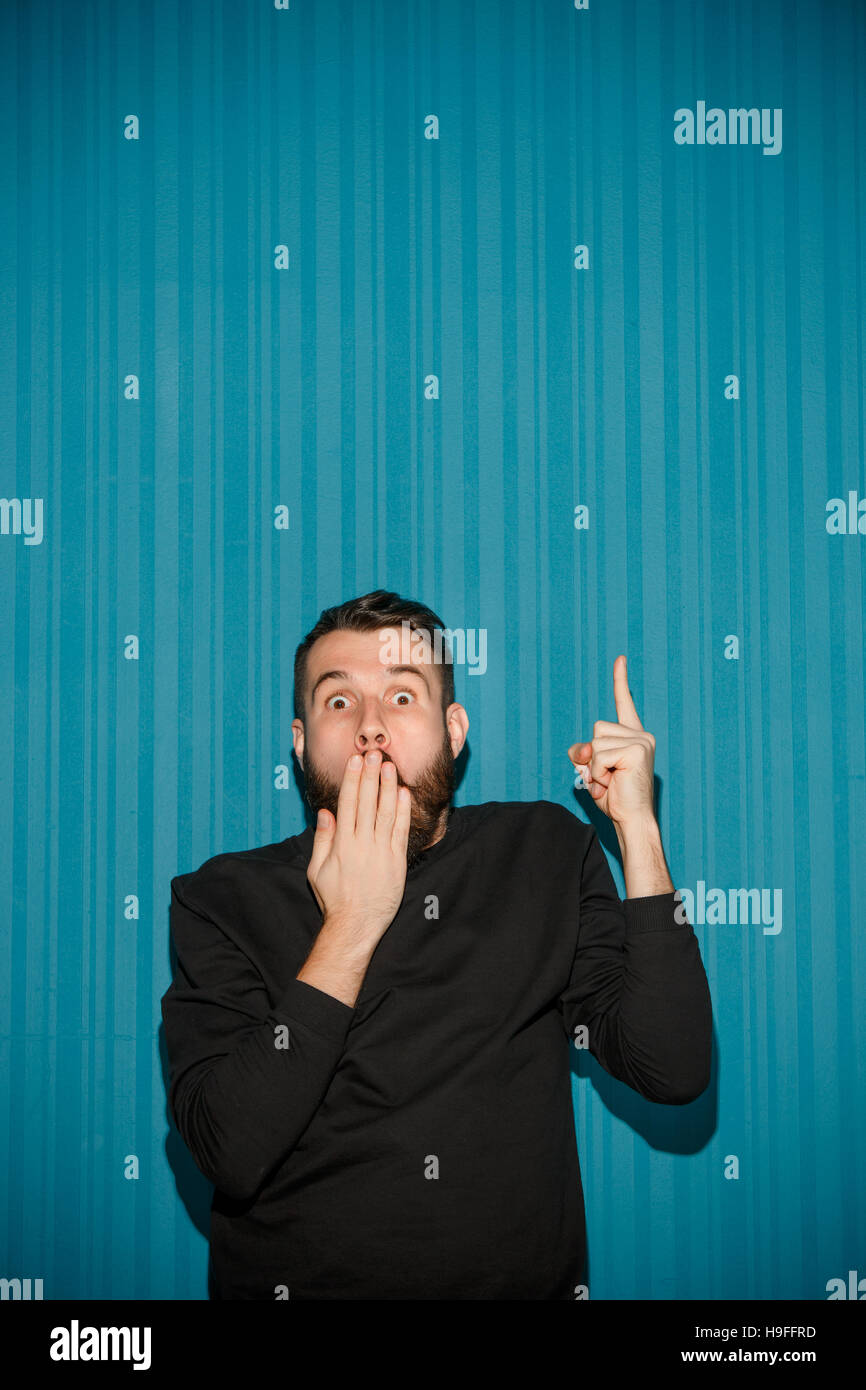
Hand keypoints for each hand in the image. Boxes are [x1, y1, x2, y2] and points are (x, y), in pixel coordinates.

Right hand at [306, 750, 412, 942]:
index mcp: (342, 844)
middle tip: (374, 753)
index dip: (352, 780)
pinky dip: (403, 812)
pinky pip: (401, 832)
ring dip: (387, 787)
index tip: (355, 761)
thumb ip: (323, 839)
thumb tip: (326, 812)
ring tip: (390, 766)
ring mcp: (381, 852)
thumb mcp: (317, 870)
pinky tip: (403, 794)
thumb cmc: (334, 899)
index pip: (348, 804)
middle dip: (370, 776)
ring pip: (386, 813)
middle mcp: (362, 844)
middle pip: (367, 803)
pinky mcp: (397, 862)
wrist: (356, 925)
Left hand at [567, 655, 656, 825]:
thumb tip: (584, 748)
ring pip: (595, 743)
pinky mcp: (636, 749)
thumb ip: (584, 753)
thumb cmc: (614, 798)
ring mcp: (641, 741)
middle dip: (591, 756)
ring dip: (594, 768)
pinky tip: (613, 784)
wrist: (632, 820)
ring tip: (610, 782)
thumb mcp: (592, 771)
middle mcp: (640, 735)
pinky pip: (599, 755)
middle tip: (607, 778)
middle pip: (596, 729)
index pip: (625, 703)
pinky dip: (599, 774)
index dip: (621, 681)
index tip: (620, 659)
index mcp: (633, 736)